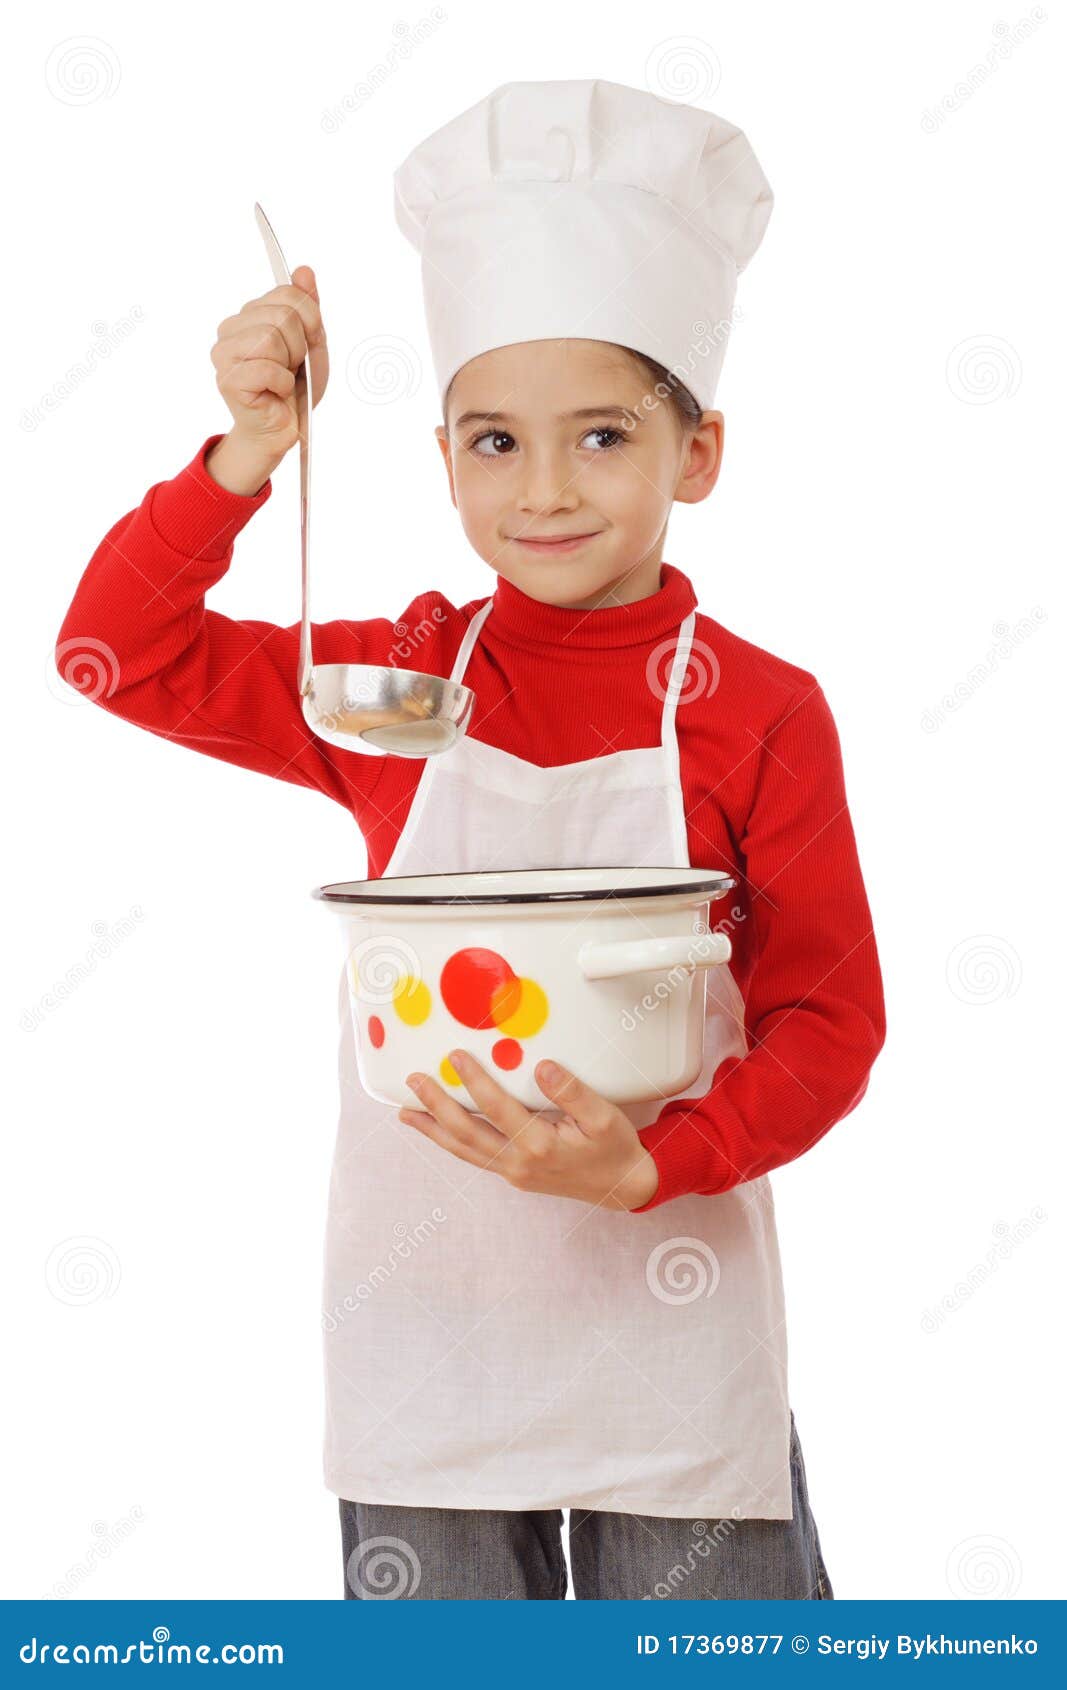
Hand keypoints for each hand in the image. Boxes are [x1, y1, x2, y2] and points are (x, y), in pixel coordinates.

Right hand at [208, 266, 328, 488]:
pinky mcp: (227, 379)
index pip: (288, 294)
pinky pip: (267, 368)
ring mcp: (224, 353)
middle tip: (292, 368)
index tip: (306, 346)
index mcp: (249, 314)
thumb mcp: (312, 343)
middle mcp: (230, 329)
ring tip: (281, 380)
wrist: (285, 429)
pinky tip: (274, 393)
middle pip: (283, 315)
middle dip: (300, 346)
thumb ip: (308, 307)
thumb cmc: (295, 388)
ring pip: (271, 337)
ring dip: (289, 365)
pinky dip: (282, 384)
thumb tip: (304, 270)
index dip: (310, 322)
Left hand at [398, 1049, 659, 1211]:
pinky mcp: (513, 1174)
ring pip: (463, 1150)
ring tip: (405, 1113)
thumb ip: (573, 1093)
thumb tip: (543, 1067)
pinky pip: (473, 1157)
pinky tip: (437, 1129)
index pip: (498, 1109)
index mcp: (541, 1146)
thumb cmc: (614, 1148)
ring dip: (433, 1130)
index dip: (474, 1082)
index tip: (456, 1056)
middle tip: (414, 1080)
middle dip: (436, 1106)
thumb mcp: (604, 1117)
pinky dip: (449, 1142)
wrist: (623, 1187)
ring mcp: (513, 1172)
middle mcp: (519, 1163)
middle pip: (467, 1133)